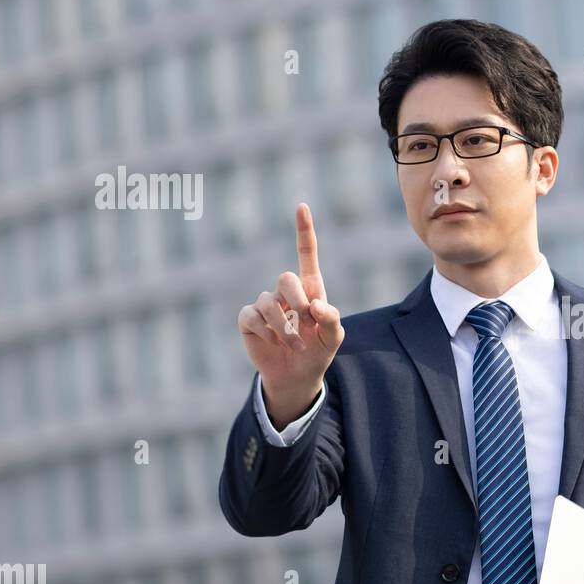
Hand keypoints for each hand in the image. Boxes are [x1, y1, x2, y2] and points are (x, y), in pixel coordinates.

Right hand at [237, 203, 343, 425]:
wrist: (297, 377)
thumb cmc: (318, 353)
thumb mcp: (333, 339)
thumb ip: (332, 320)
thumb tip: (316, 305)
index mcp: (310, 290)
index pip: (306, 254)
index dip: (304, 231)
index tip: (301, 206)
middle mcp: (286, 293)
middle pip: (286, 278)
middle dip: (297, 300)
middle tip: (306, 321)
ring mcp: (266, 305)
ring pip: (268, 302)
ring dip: (285, 327)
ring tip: (296, 345)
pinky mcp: (249, 320)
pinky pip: (252, 317)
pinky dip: (267, 333)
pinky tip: (274, 343)